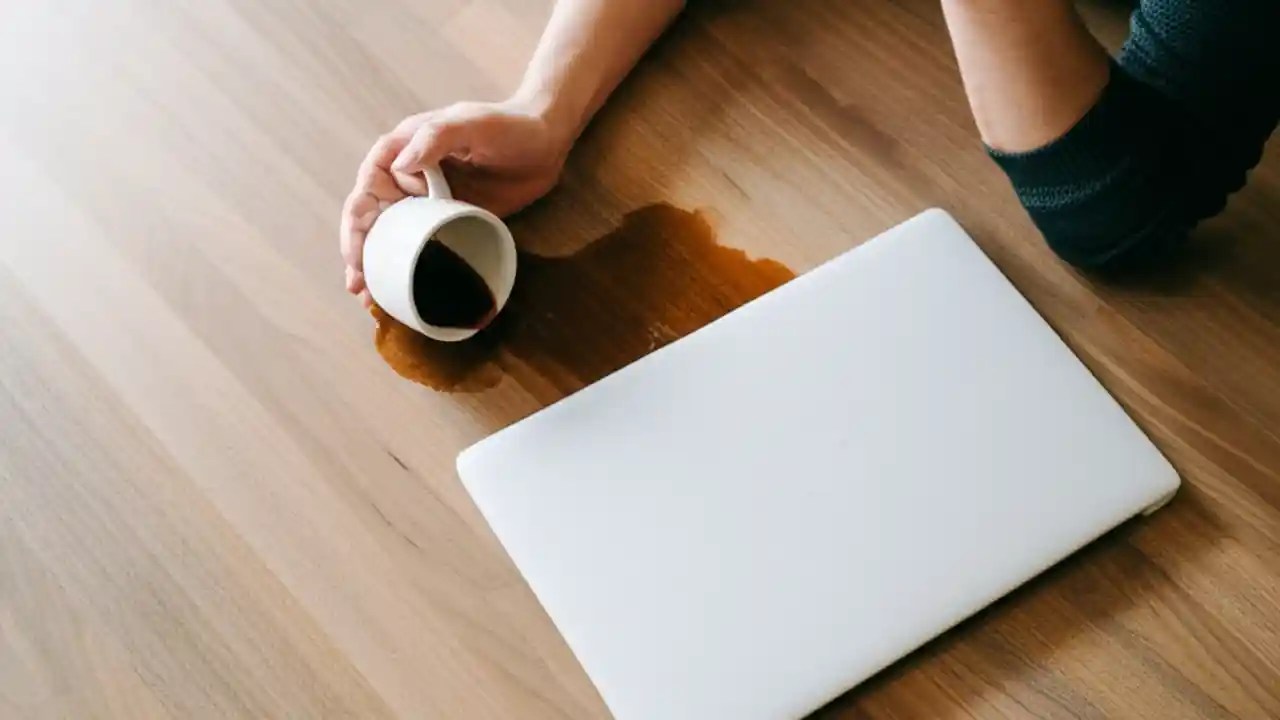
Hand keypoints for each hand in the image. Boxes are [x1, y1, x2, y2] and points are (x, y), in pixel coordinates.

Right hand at [339, 99, 569, 305]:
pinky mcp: (450, 219)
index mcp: (403, 149)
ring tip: (369, 297)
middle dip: (360, 250)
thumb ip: (435, 137)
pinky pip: (423, 244)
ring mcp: (428, 200)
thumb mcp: (470, 123)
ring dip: (377, 263)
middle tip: (358, 285)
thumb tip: (399, 167)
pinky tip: (401, 290)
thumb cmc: (507, 124)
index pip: (368, 186)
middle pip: (372, 215)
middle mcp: (408, 176)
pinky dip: (410, 266)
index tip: (363, 250)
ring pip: (392, 233)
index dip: (359, 220)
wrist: (547, 143)